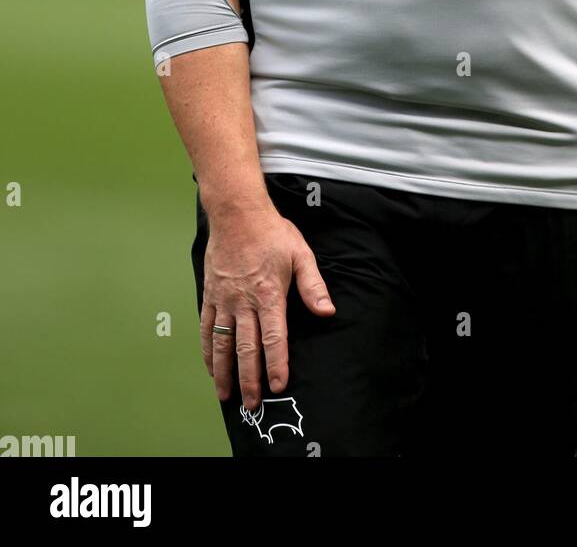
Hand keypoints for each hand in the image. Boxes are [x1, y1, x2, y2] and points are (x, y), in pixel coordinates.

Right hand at [200, 205, 335, 409]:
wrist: (237, 213)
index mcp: (269, 294)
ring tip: (226, 395)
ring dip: (224, 371)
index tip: (278, 384)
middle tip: (252, 403)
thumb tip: (327, 311)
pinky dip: (208, 350)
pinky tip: (210, 366)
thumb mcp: (300, 254)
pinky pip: (207, 328)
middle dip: (249, 378)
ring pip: (222, 343)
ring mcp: (224, 299)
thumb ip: (313, 285)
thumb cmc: (272, 232)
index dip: (276, 363)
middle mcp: (244, 301)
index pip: (274, 337)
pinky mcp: (211, 295)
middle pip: (246, 347)